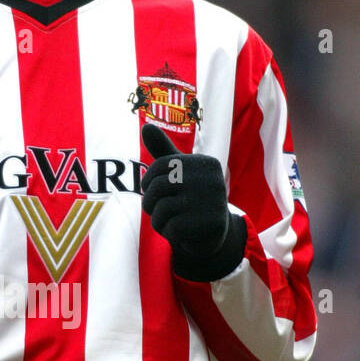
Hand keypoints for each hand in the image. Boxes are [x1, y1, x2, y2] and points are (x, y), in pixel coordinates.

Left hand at [140, 122, 245, 280]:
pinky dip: (169, 234)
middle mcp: (211, 179)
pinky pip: (171, 229)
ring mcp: (212, 202)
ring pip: (161, 210)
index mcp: (205, 163)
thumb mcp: (178, 172)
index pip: (160, 166)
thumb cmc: (191, 197)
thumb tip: (146, 126)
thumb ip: (163, 150)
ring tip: (171, 221)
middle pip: (157, 188)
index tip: (153, 190)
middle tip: (157, 210)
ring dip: (158, 220)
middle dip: (150, 203)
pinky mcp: (209, 225)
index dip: (148, 182)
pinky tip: (181, 233)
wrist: (212, 232)